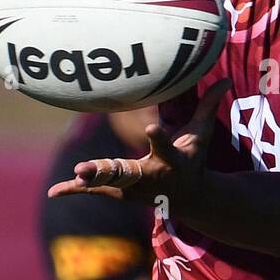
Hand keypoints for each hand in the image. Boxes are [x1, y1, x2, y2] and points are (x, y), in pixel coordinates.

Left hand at [46, 79, 231, 207]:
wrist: (189, 199)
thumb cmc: (194, 160)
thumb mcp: (202, 136)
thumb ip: (207, 107)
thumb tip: (226, 79)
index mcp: (171, 161)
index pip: (165, 147)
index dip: (159, 138)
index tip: (151, 126)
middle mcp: (151, 176)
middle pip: (128, 172)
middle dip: (109, 171)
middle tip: (86, 169)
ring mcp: (133, 188)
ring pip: (110, 183)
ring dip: (92, 180)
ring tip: (75, 175)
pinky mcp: (120, 193)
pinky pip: (95, 191)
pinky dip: (74, 190)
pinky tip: (54, 191)